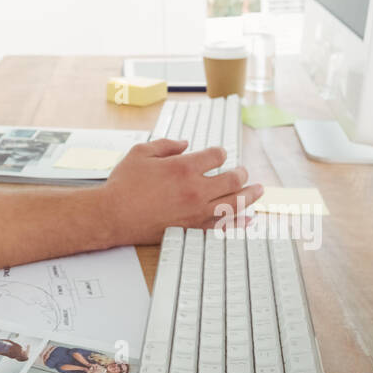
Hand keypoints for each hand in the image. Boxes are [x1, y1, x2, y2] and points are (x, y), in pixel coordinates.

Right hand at [102, 138, 261, 244]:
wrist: (113, 215)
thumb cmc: (123, 185)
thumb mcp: (140, 153)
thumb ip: (166, 144)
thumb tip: (184, 144)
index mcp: (184, 167)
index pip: (216, 156)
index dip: (220, 153)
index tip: (220, 154)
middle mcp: (195, 189)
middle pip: (233, 179)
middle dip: (242, 173)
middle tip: (244, 171)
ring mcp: (197, 211)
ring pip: (234, 202)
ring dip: (250, 195)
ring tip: (259, 190)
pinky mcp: (193, 228)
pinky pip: (224, 226)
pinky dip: (239, 222)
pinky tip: (249, 219)